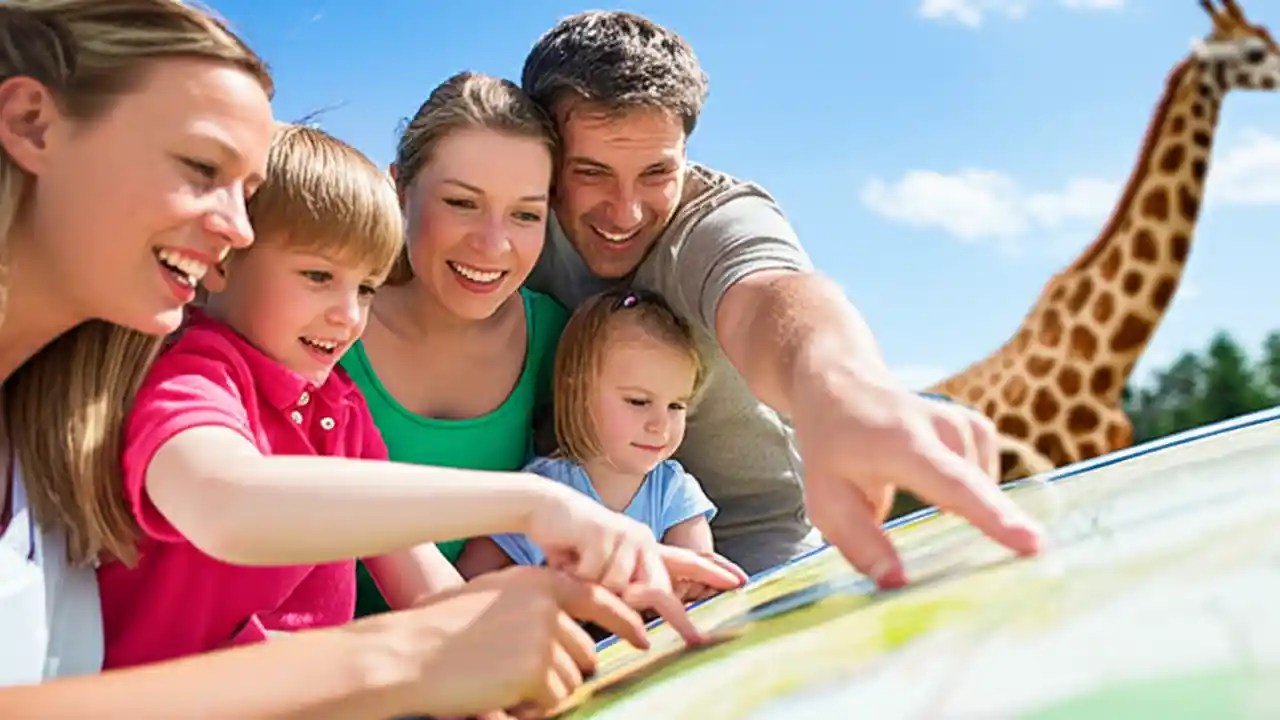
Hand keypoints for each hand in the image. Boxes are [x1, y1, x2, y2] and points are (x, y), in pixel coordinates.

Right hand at [371, 566, 649, 718]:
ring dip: (545, 691)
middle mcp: (547, 603)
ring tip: (502, 684)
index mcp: (539, 581)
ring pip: (571, 680)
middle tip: (525, 679)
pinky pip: (553, 700)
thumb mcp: (494, 597)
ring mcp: (544, 636)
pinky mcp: (535, 669)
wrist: (407, 652)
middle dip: (564, 671)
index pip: (600, 598)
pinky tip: (500, 696)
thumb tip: (571, 631)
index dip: (626, 620)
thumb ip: (535, 605)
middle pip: (586, 651)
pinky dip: (532, 707)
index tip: (644, 636)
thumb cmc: (440, 629)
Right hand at [525, 485, 745, 642]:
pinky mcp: (603, 533)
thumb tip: (645, 606)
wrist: (544, 508)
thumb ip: (626, 588)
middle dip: (669, 616)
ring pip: (619, 590)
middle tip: (686, 636)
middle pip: (659, 591)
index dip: (713, 572)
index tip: (741, 581)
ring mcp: (624, 535)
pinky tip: (569, 558)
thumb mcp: (603, 571)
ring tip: (579, 570)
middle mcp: (641, 539)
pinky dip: (578, 575)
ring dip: (594, 588)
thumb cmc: (572, 545)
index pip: (686, 561)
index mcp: (645, 547)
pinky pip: (595, 577)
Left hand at [792, 378, 1042, 588]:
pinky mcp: (977, 428)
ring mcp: (963, 423)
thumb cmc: (832, 450)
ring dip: (963, 511)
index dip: (992, 516)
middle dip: (1003, 527)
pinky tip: (938, 491)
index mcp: (902, 445)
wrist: (841, 387)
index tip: (1031, 543)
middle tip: (1022, 564)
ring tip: (917, 499)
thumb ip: (860, 543)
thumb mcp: (827, 500)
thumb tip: (897, 583)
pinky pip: (985, 479)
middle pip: (980, 486)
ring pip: (981, 489)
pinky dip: (971, 496)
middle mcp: (940, 427)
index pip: (953, 484)